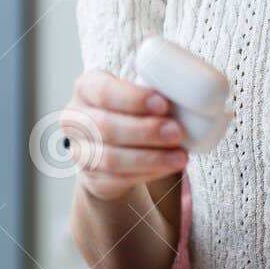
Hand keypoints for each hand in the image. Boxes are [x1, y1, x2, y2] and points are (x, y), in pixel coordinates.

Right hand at [65, 70, 187, 200]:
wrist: (113, 147)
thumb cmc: (131, 112)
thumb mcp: (137, 95)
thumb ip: (155, 92)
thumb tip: (193, 97)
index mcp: (86, 88)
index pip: (102, 91)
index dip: (132, 98)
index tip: (163, 103)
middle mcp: (76, 120)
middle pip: (106, 126)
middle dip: (146, 130)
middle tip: (177, 131)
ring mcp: (81, 152)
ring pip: (111, 158)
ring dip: (150, 157)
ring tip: (181, 155)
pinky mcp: (93, 179)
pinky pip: (119, 180)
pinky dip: (148, 173)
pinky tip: (169, 166)